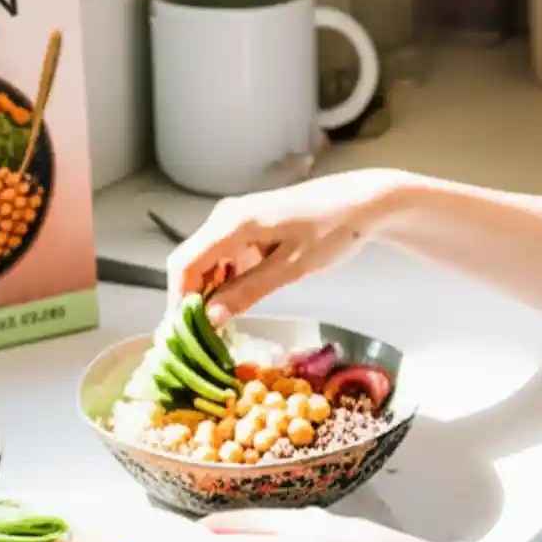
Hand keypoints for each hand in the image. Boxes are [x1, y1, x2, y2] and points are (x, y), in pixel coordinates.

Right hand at [167, 169, 407, 324]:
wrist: (363, 202)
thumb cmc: (333, 230)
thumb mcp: (292, 267)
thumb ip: (248, 291)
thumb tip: (210, 319)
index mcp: (232, 223)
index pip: (185, 265)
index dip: (178, 301)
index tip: (183, 335)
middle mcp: (225, 218)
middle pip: (190, 264)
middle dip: (191, 301)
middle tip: (200, 338)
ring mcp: (236, 221)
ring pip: (206, 263)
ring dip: (208, 294)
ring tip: (218, 329)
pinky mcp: (248, 228)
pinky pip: (224, 258)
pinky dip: (225, 282)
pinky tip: (238, 303)